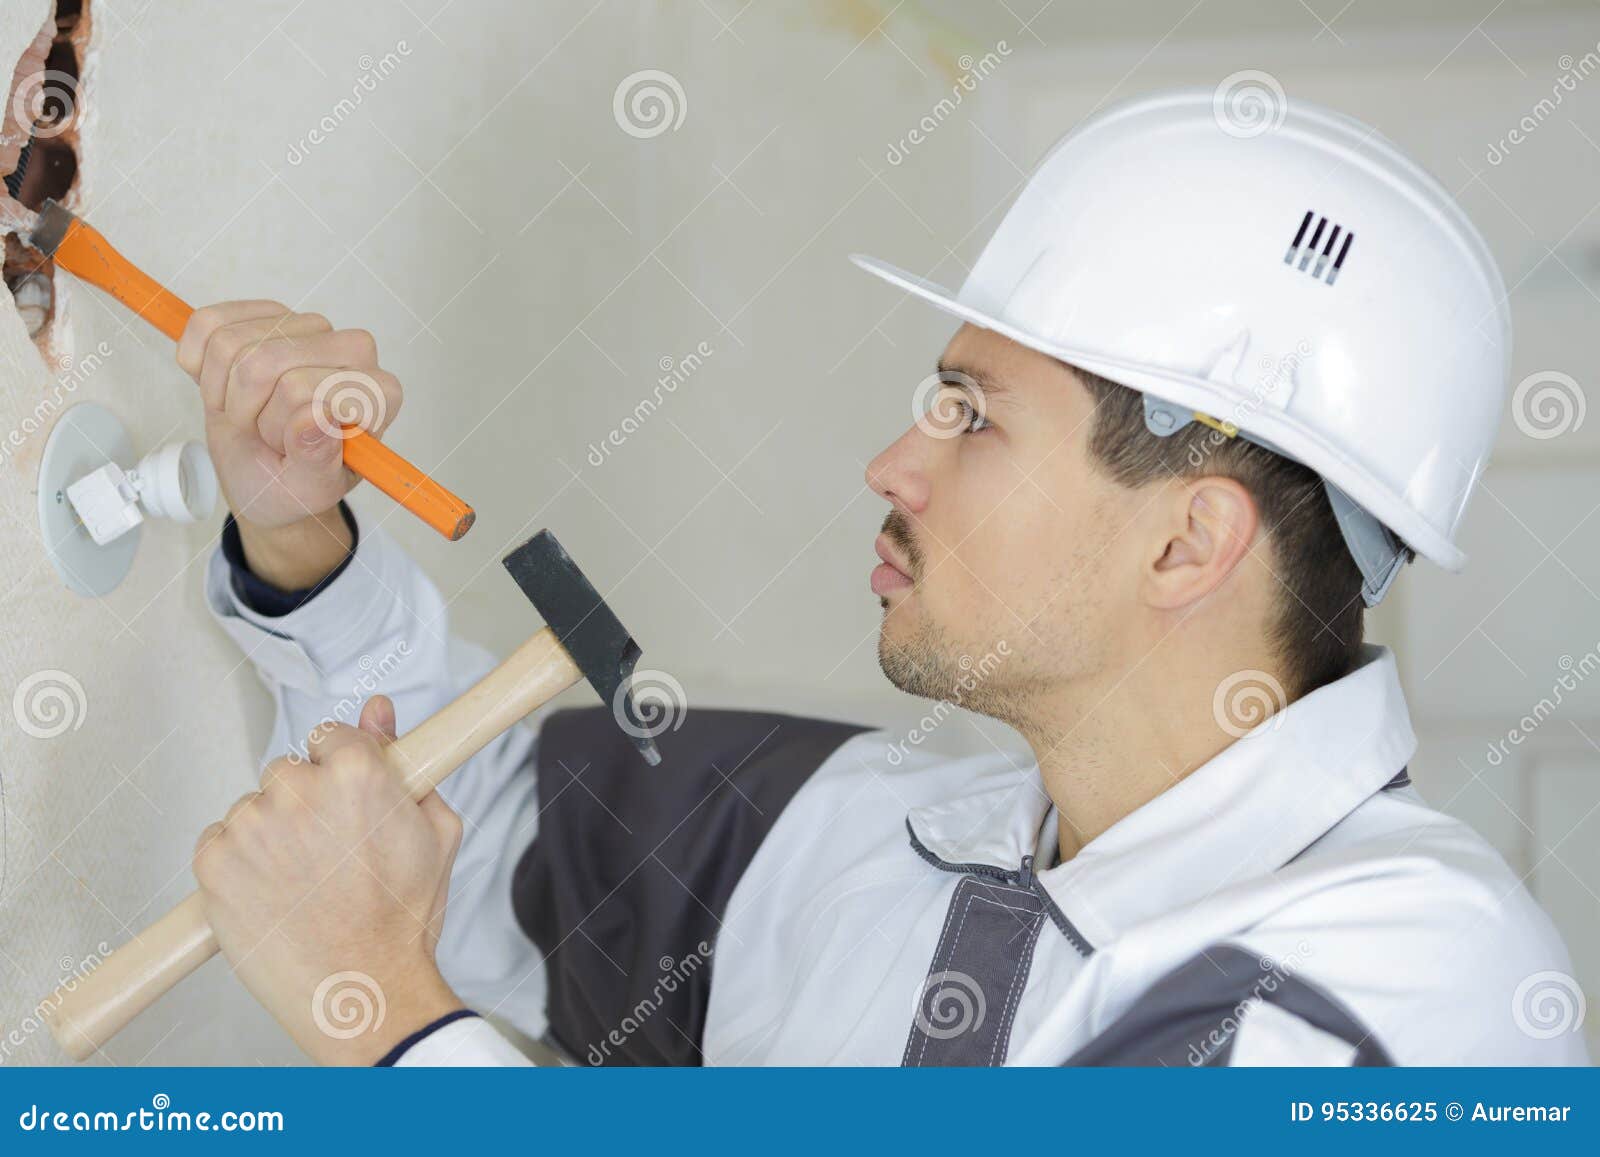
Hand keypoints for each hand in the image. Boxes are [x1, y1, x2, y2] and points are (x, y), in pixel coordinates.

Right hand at [176, 301, 402, 587]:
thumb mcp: (307, 490)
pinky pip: (208, 323)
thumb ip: (317, 460)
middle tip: (265, 435)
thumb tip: (315, 417)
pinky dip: (198, 363)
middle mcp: (353, 350)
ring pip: (231, 343)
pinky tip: (222, 386)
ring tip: (248, 415)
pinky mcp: (265, 313)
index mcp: (377, 394)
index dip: (280, 425)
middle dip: (249, 410)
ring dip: (224, 391)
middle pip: (264, 362)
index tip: (290, 449)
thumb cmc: (293, 484)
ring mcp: (308, 326)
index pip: (305, 388)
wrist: (263, 474)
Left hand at [192, 696, 465, 1064]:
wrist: (363, 991)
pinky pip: (217, 841)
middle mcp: (298, 790)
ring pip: (252, 807)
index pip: (329, 736)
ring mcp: (251, 827)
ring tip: (303, 881)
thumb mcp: (434, 830)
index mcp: (357, 771)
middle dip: (305, 802)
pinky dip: (238, 862)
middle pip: (288, 771)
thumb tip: (379, 713)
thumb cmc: (403, 920)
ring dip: (270, 833)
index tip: (344, 802)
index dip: (339, 771)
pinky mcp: (214, 864)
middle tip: (329, 852)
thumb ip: (407, 762)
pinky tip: (273, 892)